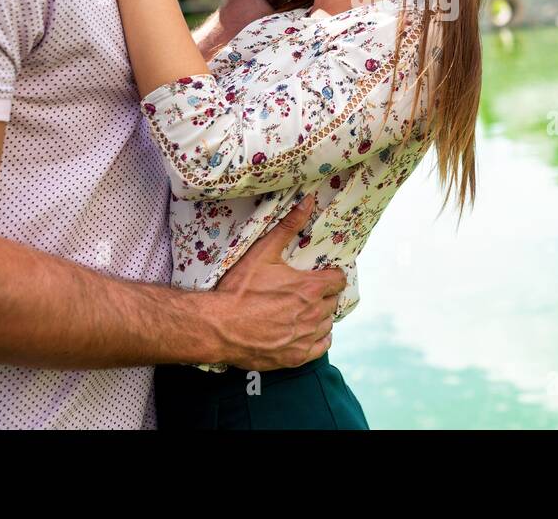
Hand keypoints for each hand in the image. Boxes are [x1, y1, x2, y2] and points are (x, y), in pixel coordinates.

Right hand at [212, 195, 345, 369]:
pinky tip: (304, 332)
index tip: (322, 274)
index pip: (338, 279)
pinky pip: (321, 347)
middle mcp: (314, 313)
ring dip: (320, 316)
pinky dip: (317, 339)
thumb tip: (309, 201)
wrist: (218, 326)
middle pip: (332, 301)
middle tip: (306, 291)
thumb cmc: (239, 289)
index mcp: (310, 287)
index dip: (330, 275)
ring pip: (327, 324)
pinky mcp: (296, 357)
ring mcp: (306, 337)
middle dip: (323, 295)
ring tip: (303, 311)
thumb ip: (288, 226)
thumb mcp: (262, 252)